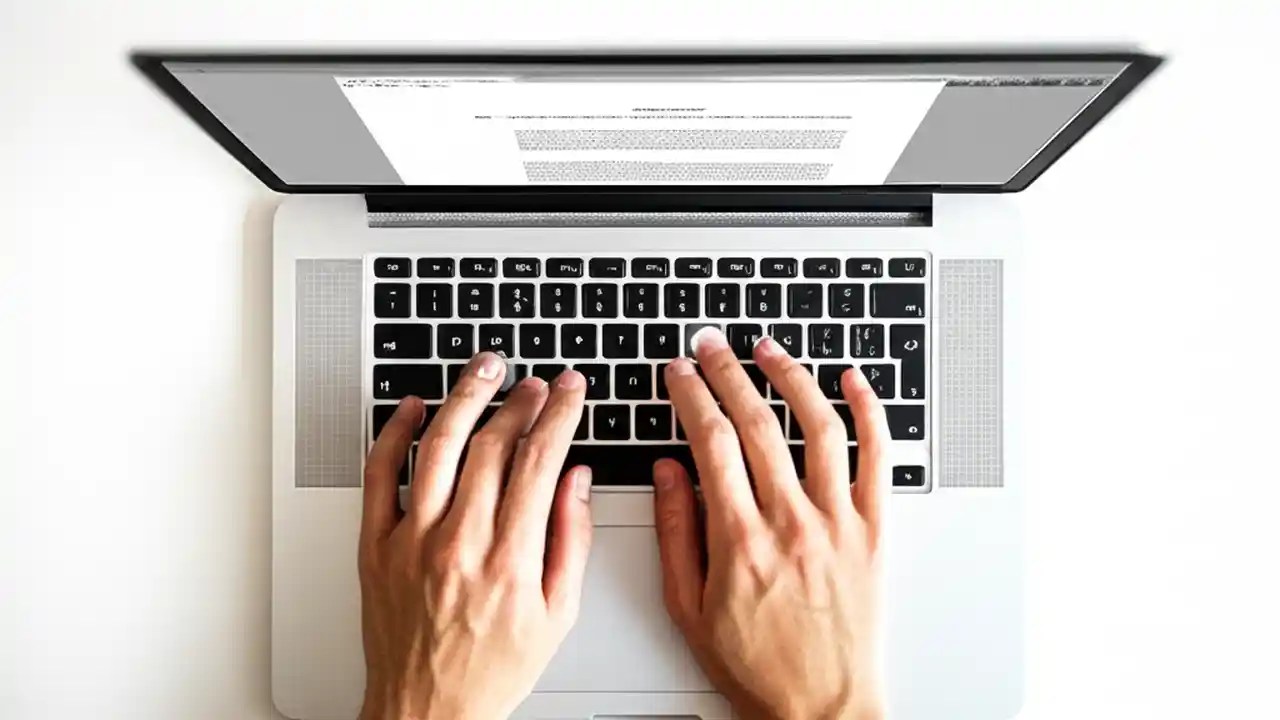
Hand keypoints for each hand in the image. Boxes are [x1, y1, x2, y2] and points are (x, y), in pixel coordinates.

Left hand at [358, 353, 592, 719]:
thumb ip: (572, 540)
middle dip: (519, 401)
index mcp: (510, 562)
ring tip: (483, 370)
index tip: (568, 390)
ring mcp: (411, 542)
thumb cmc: (491, 671)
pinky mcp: (375, 546)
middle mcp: (458, 545)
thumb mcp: (558, 616)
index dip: (558, 414)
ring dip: (464, 398)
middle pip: (491, 447)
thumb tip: (576, 480)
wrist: (426, 713)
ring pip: (436, 447)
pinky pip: (378, 475)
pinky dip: (393, 433)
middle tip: (534, 383)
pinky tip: (412, 407)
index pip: (539, 462)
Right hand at [654, 328, 889, 719]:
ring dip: (789, 377)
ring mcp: (838, 523)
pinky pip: (877, 458)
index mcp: (740, 541)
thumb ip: (675, 534)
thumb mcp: (689, 609)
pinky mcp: (875, 531)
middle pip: (756, 423)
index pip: (710, 442)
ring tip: (767, 350)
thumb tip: (667, 471)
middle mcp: (791, 523)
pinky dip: (868, 410)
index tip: (678, 375)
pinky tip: (852, 380)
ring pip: (816, 427)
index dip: (690, 396)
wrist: (823, 708)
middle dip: (726, 373)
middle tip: (710, 348)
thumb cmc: (757, 667)